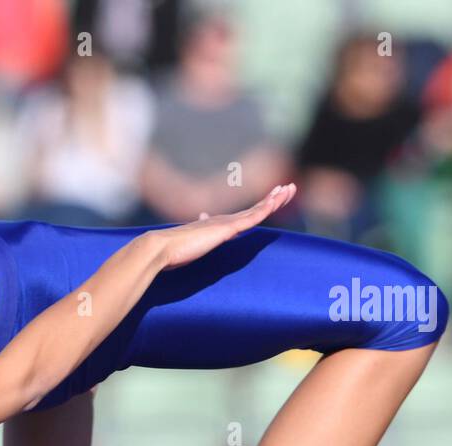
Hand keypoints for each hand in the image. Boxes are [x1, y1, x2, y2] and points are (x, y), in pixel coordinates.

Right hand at [150, 183, 295, 269]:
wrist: (162, 248)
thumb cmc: (172, 251)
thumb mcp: (189, 243)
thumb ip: (197, 234)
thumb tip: (200, 219)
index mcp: (216, 225)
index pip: (243, 216)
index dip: (259, 207)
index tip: (271, 198)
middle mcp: (222, 220)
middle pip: (254, 209)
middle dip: (272, 198)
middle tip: (288, 188)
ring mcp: (225, 224)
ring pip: (257, 210)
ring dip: (275, 199)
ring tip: (289, 189)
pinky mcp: (226, 229)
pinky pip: (252, 217)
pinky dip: (265, 208)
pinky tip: (276, 201)